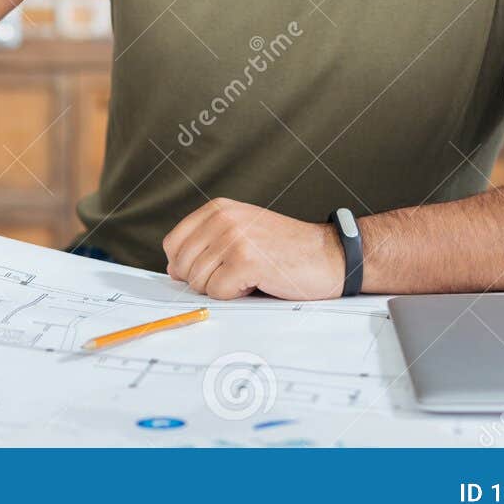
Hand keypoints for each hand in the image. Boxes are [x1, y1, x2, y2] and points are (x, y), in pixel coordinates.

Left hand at [160, 198, 344, 300]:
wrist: (329, 255)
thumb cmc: (287, 249)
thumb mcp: (241, 232)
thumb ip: (206, 244)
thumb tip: (173, 269)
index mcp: (218, 208)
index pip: (173, 244)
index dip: (185, 266)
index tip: (211, 269)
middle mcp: (222, 218)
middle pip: (182, 266)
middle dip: (205, 280)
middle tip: (236, 273)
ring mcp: (233, 238)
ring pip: (198, 282)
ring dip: (224, 288)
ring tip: (251, 274)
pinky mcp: (245, 261)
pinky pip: (218, 292)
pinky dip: (237, 295)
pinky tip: (258, 281)